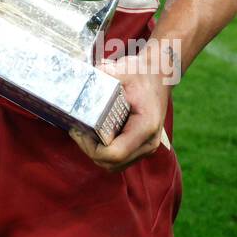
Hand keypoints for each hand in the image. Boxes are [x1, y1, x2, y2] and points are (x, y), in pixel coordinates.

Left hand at [69, 42, 171, 172]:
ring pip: (115, 165)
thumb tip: (78, 81)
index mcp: (145, 127)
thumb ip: (102, 77)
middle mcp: (149, 142)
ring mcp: (146, 146)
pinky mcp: (141, 146)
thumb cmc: (141, 72)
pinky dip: (104, 151)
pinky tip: (94, 134)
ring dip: (96, 153)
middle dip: (90, 151)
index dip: (91, 148)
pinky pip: (119, 159)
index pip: (115, 153)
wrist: (159, 74)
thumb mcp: (122, 71)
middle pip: (113, 163)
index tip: (78, 131)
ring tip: (84, 133)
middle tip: (77, 131)